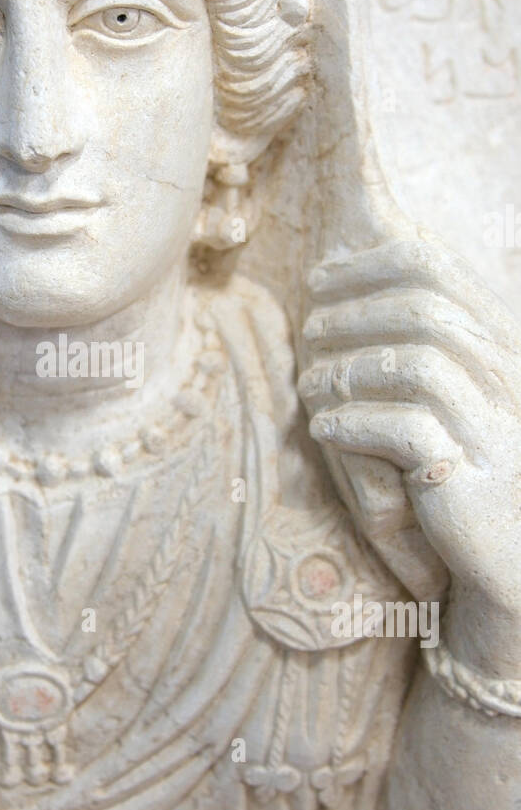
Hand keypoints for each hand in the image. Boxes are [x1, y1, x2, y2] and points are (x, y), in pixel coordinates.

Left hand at [298, 233, 520, 642]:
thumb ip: (412, 328)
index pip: (433, 263)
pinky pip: (405, 430)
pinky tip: (325, 429)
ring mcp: (493, 421)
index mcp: (500, 334)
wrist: (506, 546)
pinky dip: (354, 423)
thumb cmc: (462, 452)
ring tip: (312, 385)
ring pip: (413, 366)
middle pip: (421, 308)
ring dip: (347, 370)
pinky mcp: (469, 473)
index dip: (363, 265)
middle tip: (308, 331)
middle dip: (349, 313)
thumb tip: (344, 271)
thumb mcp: (448, 381)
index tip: (316, 279)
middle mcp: (506, 369)